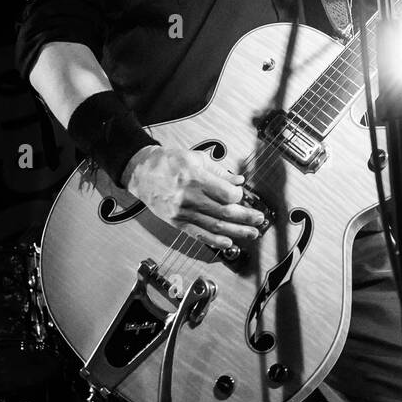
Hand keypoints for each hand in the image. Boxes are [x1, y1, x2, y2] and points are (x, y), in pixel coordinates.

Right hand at [124, 146, 266, 249]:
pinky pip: (198, 234)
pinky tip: (228, 243)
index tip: (241, 194)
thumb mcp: (196, 158)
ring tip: (252, 233)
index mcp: (196, 178)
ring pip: (215, 226)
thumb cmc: (168, 162)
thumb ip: (219, 171)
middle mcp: (190, 197)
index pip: (227, 194)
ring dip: (236, 232)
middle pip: (224, 212)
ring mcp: (183, 212)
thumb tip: (239, 180)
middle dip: (246, 217)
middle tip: (260, 220)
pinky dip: (215, 241)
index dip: (239, 195)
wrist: (141, 172)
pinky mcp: (177, 222)